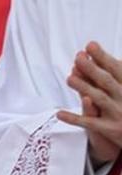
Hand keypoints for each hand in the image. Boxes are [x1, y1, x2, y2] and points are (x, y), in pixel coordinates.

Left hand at [57, 42, 121, 166]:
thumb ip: (115, 75)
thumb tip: (102, 53)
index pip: (115, 70)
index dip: (102, 57)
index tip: (90, 45)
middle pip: (106, 82)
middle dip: (92, 69)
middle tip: (78, 58)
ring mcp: (117, 114)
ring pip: (99, 99)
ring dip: (84, 88)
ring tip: (69, 79)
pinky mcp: (109, 129)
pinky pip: (90, 123)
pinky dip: (74, 118)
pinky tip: (59, 113)